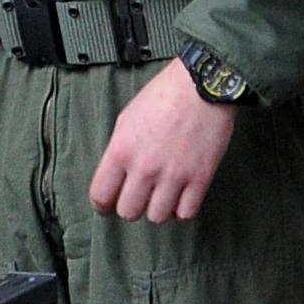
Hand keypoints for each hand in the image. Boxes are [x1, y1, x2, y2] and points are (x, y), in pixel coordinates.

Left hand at [89, 60, 236, 224]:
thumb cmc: (164, 96)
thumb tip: (117, 176)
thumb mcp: (127, 119)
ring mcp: (173, 175)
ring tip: (162, 195)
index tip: (108, 205)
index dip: (103, 205)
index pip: (101, 196)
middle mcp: (145, 167)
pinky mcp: (200, 178)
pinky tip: (182, 196)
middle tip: (139, 198)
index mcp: (122, 150)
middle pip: (128, 212)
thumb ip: (119, 151)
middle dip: (131, 207)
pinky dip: (182, 210)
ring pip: (157, 217)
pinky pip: (185, 214)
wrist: (202, 86)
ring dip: (158, 209)